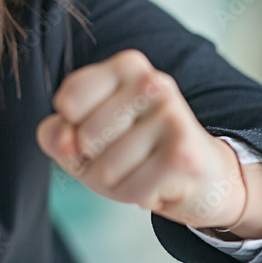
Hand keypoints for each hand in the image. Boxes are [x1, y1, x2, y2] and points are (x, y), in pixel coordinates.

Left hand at [36, 49, 261, 236]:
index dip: (72, 128)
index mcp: (127, 66)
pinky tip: (158, 182)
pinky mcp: (183, 155)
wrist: (205, 177)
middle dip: (95, 161)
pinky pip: (131, 190)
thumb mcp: (84, 139)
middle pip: (84, 137)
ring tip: (142, 169)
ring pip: (106, 168)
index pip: (69, 100)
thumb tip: (65, 142)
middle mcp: (152, 83)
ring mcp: (172, 116)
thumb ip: (56, 135)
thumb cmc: (136, 152)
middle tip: (126, 156)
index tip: (99, 127)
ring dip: (118, 182)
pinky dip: (137, 195)